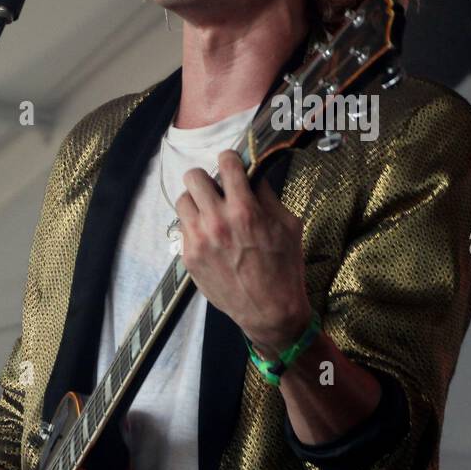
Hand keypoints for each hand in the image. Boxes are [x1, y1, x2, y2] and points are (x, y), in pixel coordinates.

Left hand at [176, 150, 312, 355]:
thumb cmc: (284, 268)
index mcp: (244, 210)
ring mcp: (198, 240)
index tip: (233, 164)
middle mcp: (216, 222)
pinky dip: (195, 225)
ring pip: (183, 200)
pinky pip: (183, 227)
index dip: (230, 159)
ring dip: (197, 201)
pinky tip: (210, 236)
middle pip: (193, 177)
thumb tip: (253, 175)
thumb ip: (267, 196)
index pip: (226, 164)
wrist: (269, 310)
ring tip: (211, 211)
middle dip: (207, 178)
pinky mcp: (188, 256)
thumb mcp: (288, 225)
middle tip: (218, 188)